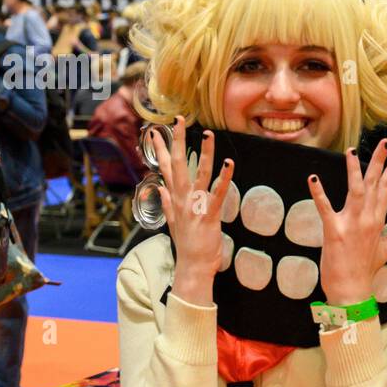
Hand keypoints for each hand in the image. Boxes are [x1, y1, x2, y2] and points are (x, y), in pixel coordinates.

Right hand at [150, 116, 235, 305]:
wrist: (193, 266)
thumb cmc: (188, 245)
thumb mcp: (173, 222)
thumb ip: (168, 202)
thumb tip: (161, 186)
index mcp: (175, 199)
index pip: (165, 168)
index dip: (160, 149)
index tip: (156, 131)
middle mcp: (183, 199)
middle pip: (178, 164)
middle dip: (178, 141)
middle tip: (178, 120)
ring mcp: (195, 206)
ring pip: (200, 174)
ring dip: (205, 153)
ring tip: (208, 134)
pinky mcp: (209, 214)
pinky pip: (218, 193)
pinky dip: (225, 178)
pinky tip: (230, 164)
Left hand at [307, 139, 386, 306]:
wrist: (352, 290)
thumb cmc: (366, 270)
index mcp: (378, 221)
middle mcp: (367, 219)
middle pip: (374, 184)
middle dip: (379, 161)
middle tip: (384, 142)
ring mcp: (351, 224)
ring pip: (355, 190)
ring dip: (354, 170)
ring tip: (352, 151)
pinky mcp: (334, 231)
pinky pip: (325, 209)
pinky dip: (318, 193)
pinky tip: (313, 178)